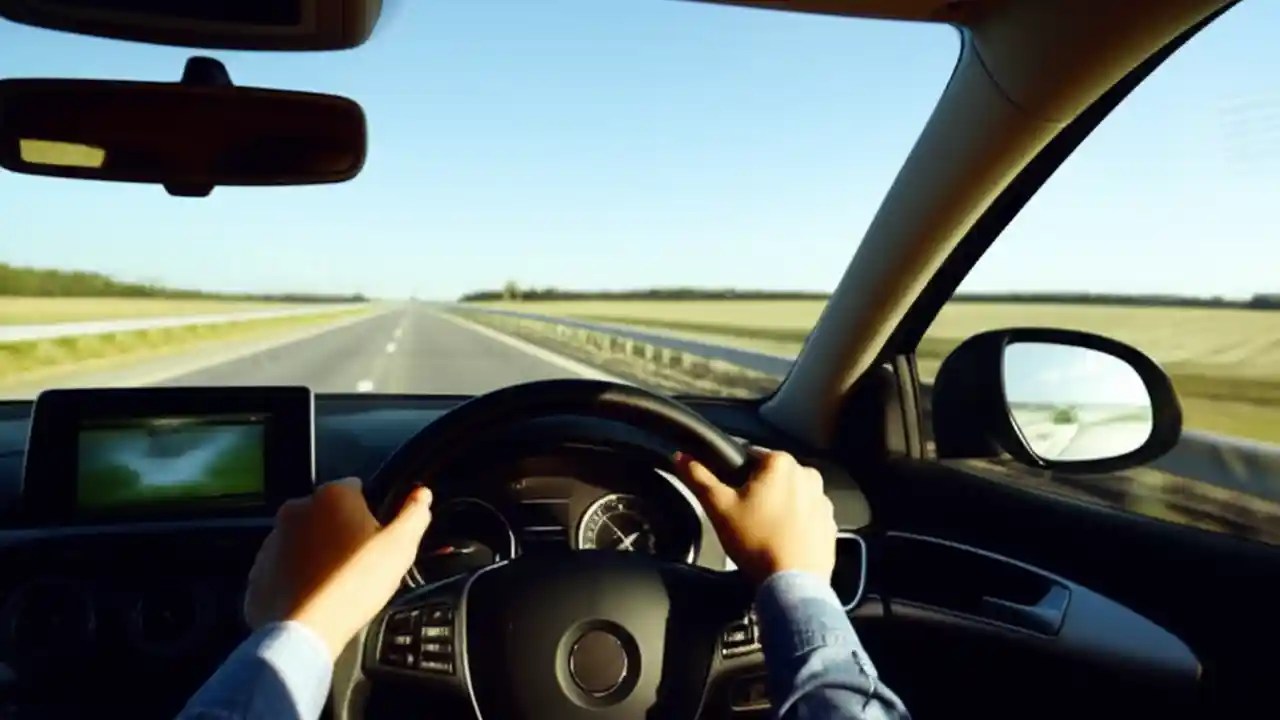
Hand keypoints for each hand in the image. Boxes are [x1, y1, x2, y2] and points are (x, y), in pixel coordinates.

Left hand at [244, 478, 432, 658]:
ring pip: (304, 539)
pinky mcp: (257, 569)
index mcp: (332, 494)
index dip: (371, 514)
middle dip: (341, 532)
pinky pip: (284, 566)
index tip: (376, 541)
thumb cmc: (356, 583)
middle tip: (358, 566)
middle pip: (328, 514)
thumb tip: (421, 494)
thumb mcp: (400, 548)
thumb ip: (414, 514)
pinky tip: (313, 597)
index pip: (357, 489)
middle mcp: (296, 507)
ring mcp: (272, 538)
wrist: (303, 631)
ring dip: (317, 553)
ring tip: (334, 585)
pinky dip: (296, 576)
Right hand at [674, 449, 834, 584]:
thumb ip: (698, 478)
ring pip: (791, 497)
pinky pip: (807, 518)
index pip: (749, 457)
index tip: (731, 499)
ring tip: (763, 535)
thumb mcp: (719, 508)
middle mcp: (808, 474)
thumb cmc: (755, 541)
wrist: (793, 583)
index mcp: (781, 462)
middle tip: (745, 520)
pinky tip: (781, 543)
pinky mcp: (831, 524)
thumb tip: (680, 456)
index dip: (735, 477)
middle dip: (758, 493)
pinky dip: (795, 526)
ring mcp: (824, 500)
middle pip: (772, 478)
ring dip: (778, 508)